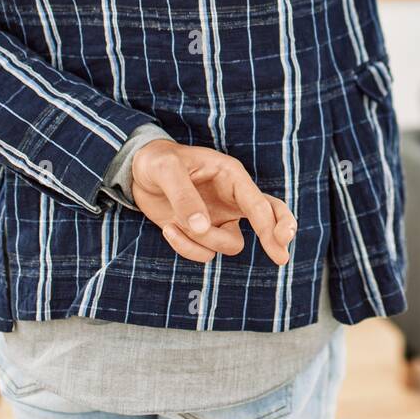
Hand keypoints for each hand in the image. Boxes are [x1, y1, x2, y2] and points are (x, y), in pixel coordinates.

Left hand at [130, 140, 295, 266]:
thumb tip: (201, 227)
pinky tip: (168, 228)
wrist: (138, 172)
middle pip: (268, 217)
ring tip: (173, 225)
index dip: (272, 223)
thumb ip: (184, 197)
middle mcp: (232, 197)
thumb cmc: (156, 161)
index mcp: (231, 176)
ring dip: (203, 242)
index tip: (281, 242)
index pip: (258, 202)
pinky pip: (205, 252)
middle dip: (275, 235)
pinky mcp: (204, 232)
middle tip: (281, 257)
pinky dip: (186, 247)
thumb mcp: (166, 170)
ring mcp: (220, 217)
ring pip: (230, 243)